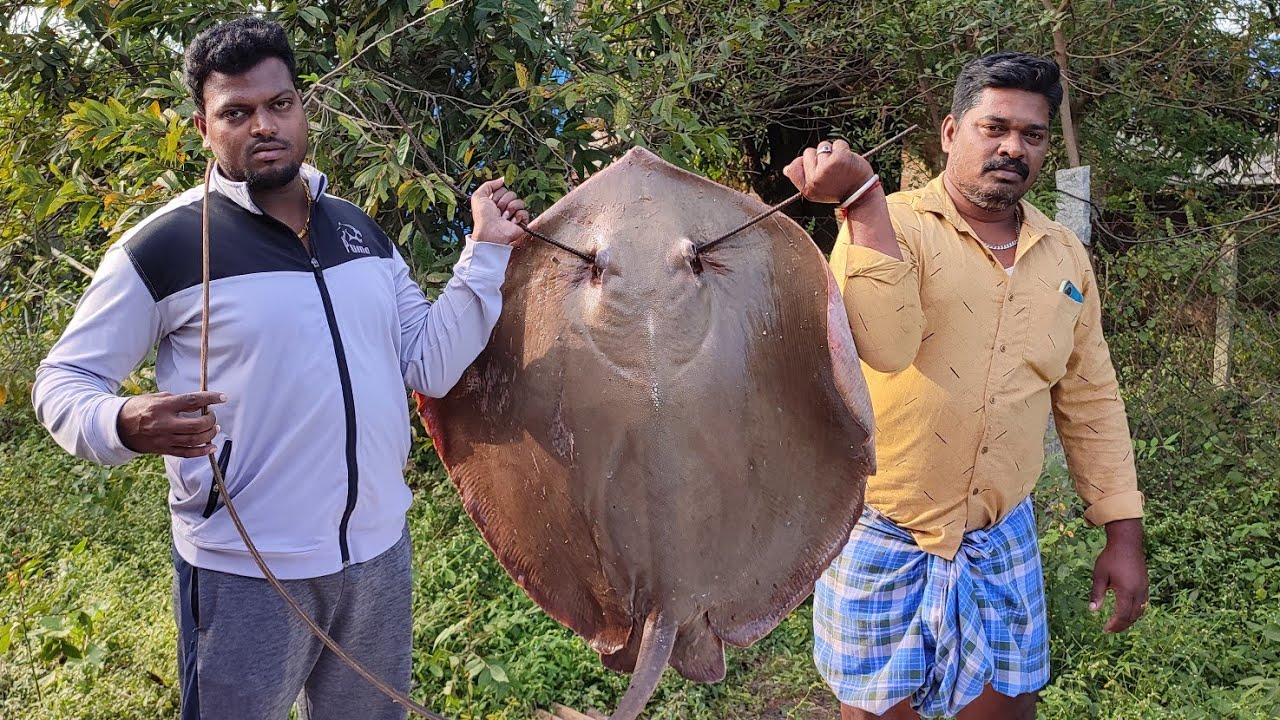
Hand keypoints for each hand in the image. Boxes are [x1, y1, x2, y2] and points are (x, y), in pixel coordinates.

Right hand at [117, 391, 225, 457]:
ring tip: (214, 428)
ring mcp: (164, 439)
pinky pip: (187, 454)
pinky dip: (202, 452)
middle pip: (196, 425)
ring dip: (209, 435)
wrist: (117, 427)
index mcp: (162, 407)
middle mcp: (164, 424)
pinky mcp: (164, 450)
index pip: (191, 401)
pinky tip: (211, 447)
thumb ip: (177, 400)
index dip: (210, 398)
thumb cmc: (139, 408)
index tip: (223, 397)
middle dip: (211, 420)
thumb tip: (198, 403)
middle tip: (213, 416)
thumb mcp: (155, 397)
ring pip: (194, 440)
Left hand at [471, 178, 530, 245]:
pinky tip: (511, 222)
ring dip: (510, 208)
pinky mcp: (521, 222)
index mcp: (496, 201)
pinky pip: (525, 212)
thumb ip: (489, 185)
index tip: (492, 202)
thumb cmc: (482, 217)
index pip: (503, 188)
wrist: (490, 232)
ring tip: (504, 217)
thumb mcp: (478, 196)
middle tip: (497, 211)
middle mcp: (505, 207)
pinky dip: (518, 216)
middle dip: (503, 201)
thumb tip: (503, 179)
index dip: (498, 194)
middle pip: (512, 193)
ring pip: (519, 201)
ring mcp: (514, 214)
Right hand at [783, 139, 875, 204]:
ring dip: (832, 151)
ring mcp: (826, 168)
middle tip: (833, 171)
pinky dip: (844, 148)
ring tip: (841, 165)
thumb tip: (785, 168)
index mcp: (807, 189)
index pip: (793, 168)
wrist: (861, 194)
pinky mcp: (839, 158)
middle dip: (820, 157)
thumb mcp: (816, 190)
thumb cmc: (838, 189)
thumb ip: (801, 178)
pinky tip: (848, 160)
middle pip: (808, 153)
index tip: (817, 170)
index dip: (804, 163)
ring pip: (823, 146)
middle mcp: (815, 179)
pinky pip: (838, 143)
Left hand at [1090, 518, 1148, 632]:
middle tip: (1111, 630)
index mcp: (1126, 591)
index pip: (1122, 615)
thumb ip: (1097, 594)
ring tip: (1118, 624)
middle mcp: (1138, 592)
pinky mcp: (1145, 584)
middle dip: (1122, 625)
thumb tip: (1092, 610)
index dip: (1114, 624)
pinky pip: (1143, 603)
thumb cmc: (1110, 557)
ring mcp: (1144, 588)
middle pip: (1132, 616)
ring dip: (1130, 619)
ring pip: (1140, 611)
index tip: (1105, 629)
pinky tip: (1127, 612)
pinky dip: (1136, 611)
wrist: (1127, 542)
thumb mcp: (1099, 575)